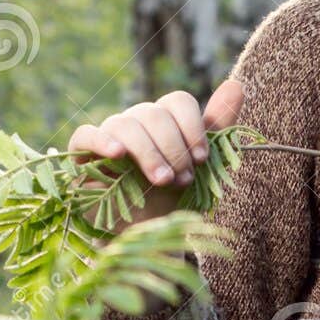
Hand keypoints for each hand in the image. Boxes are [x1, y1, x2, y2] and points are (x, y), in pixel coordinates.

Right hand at [67, 78, 244, 233]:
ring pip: (126, 124)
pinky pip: (86, 134)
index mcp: (165, 119)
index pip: (178, 101)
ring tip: (162, 181)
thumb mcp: (200, 166)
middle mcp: (137, 120)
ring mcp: (109, 134)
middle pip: (154, 114)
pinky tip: (117, 154)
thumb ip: (218, 128)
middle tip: (183, 179)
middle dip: (173, 148)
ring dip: (149, 153)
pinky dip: (102, 141)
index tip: (201, 159)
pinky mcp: (82, 154)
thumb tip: (237, 86)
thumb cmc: (172, 195)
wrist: (142, 234)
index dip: (192, 127)